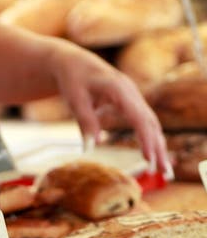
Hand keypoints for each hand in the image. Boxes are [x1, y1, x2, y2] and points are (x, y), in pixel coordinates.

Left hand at [49, 41, 172, 176]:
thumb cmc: (73, 80)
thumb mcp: (75, 99)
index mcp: (120, 89)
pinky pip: (145, 124)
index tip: (148, 158)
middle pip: (151, 123)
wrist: (74, 63)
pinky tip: (154, 158)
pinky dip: (151, 141)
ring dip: (158, 148)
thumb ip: (85, 121)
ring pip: (152, 125)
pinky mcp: (131, 104)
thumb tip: (92, 146)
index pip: (138, 117)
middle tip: (163, 173)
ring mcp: (134, 98)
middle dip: (158, 148)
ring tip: (164, 172)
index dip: (145, 138)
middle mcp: (132, 93)